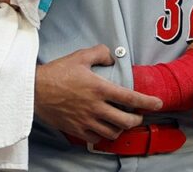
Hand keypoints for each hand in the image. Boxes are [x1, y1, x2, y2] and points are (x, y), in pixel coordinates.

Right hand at [35, 44, 162, 142]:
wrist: (34, 90)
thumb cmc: (57, 73)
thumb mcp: (80, 56)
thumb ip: (100, 53)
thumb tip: (112, 57)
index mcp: (99, 88)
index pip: (130, 98)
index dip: (148, 102)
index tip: (157, 104)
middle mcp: (96, 107)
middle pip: (126, 121)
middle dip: (137, 119)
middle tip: (138, 115)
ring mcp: (86, 121)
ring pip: (113, 132)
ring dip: (121, 128)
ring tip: (121, 121)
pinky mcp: (76, 129)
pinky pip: (96, 138)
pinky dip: (103, 135)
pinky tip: (103, 128)